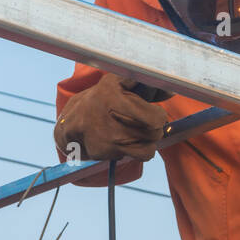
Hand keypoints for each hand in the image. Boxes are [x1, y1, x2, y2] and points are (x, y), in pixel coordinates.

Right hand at [54, 73, 168, 161]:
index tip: (154, 113)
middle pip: (155, 135)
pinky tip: (128, 141)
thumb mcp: (115, 82)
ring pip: (148, 150)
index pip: (155, 119)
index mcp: (115, 101)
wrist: (71, 120)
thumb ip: (140, 81)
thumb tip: (168, 89)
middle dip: (155, 129)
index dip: (159, 116)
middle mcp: (112, 124)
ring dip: (148, 142)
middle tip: (147, 123)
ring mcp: (107, 142)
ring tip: (139, 133)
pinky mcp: (103, 154)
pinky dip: (135, 151)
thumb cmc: (99, 98)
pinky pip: (134, 157)